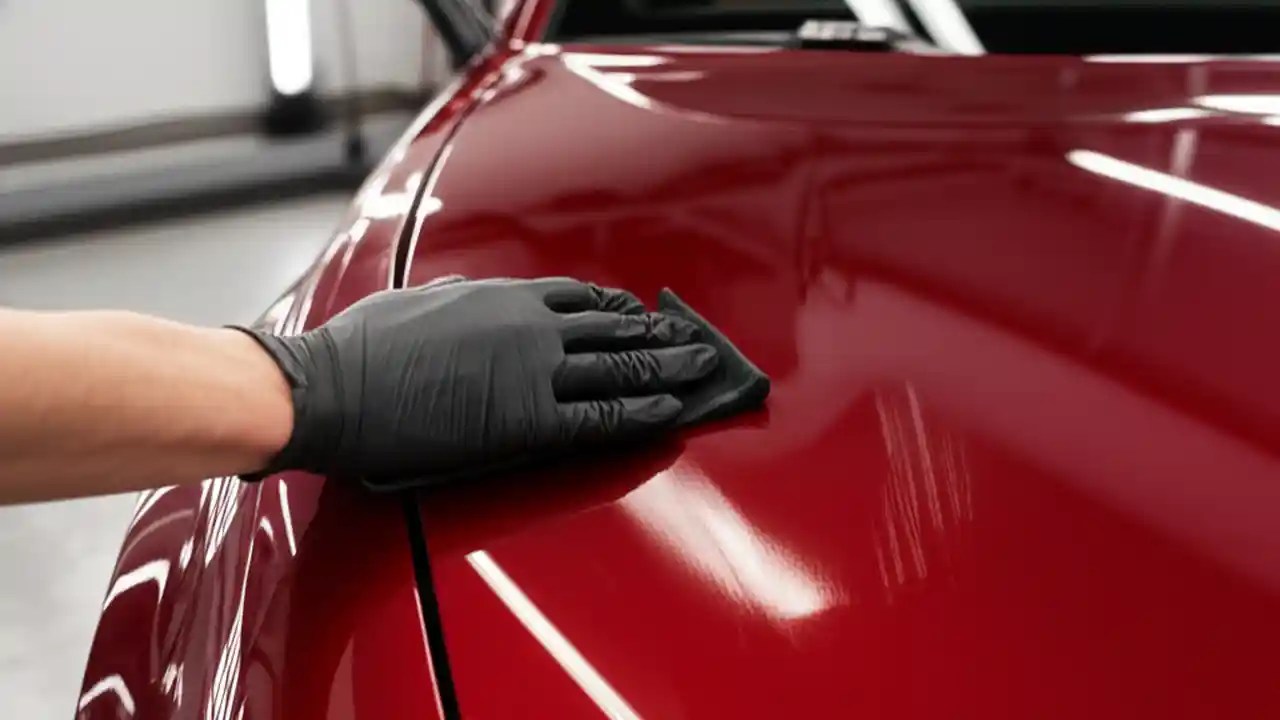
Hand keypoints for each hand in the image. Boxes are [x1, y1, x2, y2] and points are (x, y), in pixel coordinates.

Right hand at [238, 277, 717, 488]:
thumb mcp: (414, 302)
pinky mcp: (527, 420)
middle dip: (659, 337)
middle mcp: (529, 325)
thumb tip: (468, 294)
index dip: (618, 311)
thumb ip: (455, 298)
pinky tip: (671, 411)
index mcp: (500, 296)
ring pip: (621, 367)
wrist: (330, 388)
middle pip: (613, 329)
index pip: (580, 299)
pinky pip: (601, 416)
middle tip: (695, 341)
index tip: (641, 317)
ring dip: (669, 369)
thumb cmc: (358, 351)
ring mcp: (533, 371)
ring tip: (704, 371)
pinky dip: (642, 412)